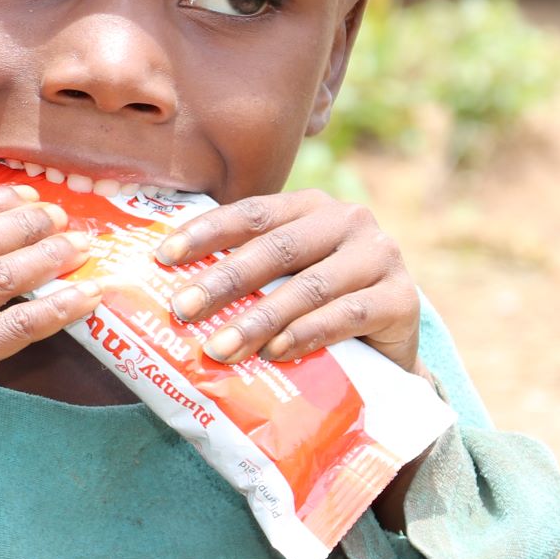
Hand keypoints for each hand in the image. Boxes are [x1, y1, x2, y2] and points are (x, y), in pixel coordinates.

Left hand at [154, 190, 419, 371]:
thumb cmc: (314, 307)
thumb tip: (155, 281)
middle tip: (182, 309)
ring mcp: (381, 257)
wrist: (385, 348)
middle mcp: (349, 221)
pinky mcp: (403, 299)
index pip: (253, 213)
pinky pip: (348, 315)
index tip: (162, 257)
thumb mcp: (278, 280)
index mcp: (311, 206)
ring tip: (219, 348)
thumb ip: (239, 270)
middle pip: (277, 249)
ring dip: (259, 319)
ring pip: (309, 287)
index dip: (207, 232)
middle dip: (225, 281)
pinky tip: (275, 352)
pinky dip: (308, 334)